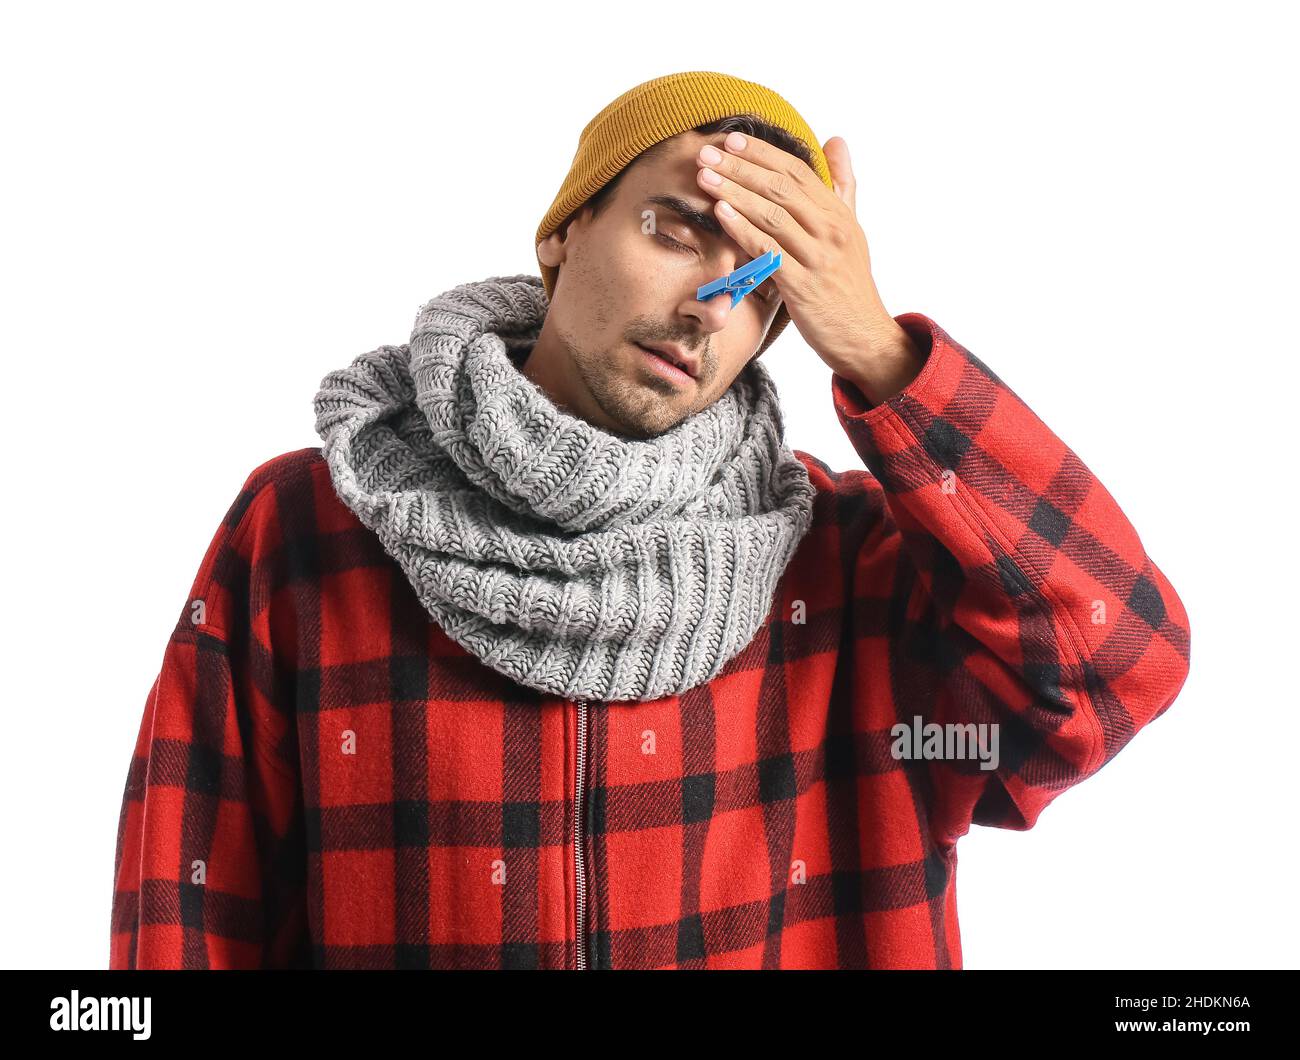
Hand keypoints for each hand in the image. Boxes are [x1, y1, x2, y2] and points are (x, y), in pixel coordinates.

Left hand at [695, 132, 922, 402]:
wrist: (864, 336)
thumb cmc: (849, 284)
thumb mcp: (851, 229)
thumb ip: (841, 184)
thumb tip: (836, 139)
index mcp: (838, 213)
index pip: (797, 171)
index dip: (763, 153)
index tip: (733, 139)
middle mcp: (830, 230)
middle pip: (781, 187)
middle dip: (741, 167)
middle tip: (707, 152)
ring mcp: (818, 257)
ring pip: (772, 215)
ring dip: (735, 192)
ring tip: (705, 177)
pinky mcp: (804, 285)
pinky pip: (769, 251)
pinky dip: (743, 229)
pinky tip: (721, 213)